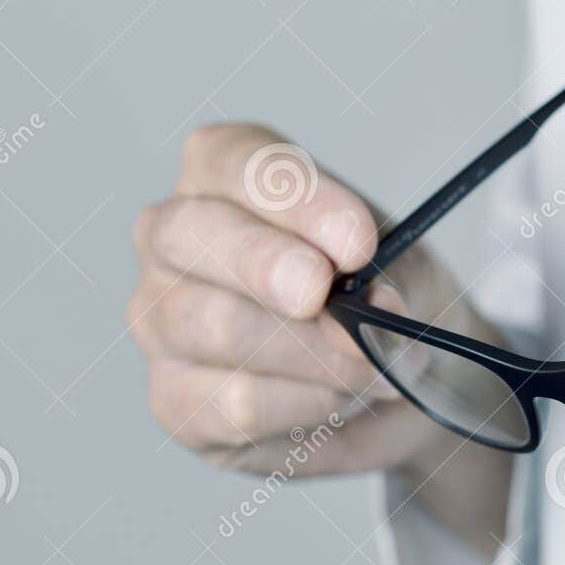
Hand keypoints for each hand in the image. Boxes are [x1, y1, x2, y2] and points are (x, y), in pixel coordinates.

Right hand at [129, 124, 509, 539]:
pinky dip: (305, 404)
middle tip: (323, 294)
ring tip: (374, 365)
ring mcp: (162, 321)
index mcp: (223, 175)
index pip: (235, 160)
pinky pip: (233, 404)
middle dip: (267, 265)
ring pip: (217, 326)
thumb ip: (382, 273)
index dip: (297, 199)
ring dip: (313, 353)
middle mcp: (173, 240)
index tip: (357, 241)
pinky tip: (342, 399)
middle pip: (192, 234)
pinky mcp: (175, 400)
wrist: (398, 381)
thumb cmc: (383, 297)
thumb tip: (366, 303)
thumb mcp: (402, 265)